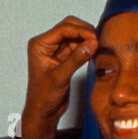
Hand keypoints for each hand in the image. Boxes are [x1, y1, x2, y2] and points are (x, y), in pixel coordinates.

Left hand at [21, 16, 97, 138]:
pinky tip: (94, 51)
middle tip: (97, 40)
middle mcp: (46, 44)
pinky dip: (86, 47)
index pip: (63, 29)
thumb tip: (92, 43)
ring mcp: (56, 50)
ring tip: (98, 46)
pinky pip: (78, 46)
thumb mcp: (60, 77)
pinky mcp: (64, 57)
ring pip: (75, 35)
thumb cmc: (43, 97)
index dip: (80, 31)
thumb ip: (76, 59)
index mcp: (39, 45)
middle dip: (84, 31)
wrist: (44, 112)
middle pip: (69, 27)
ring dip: (87, 39)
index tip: (94, 38)